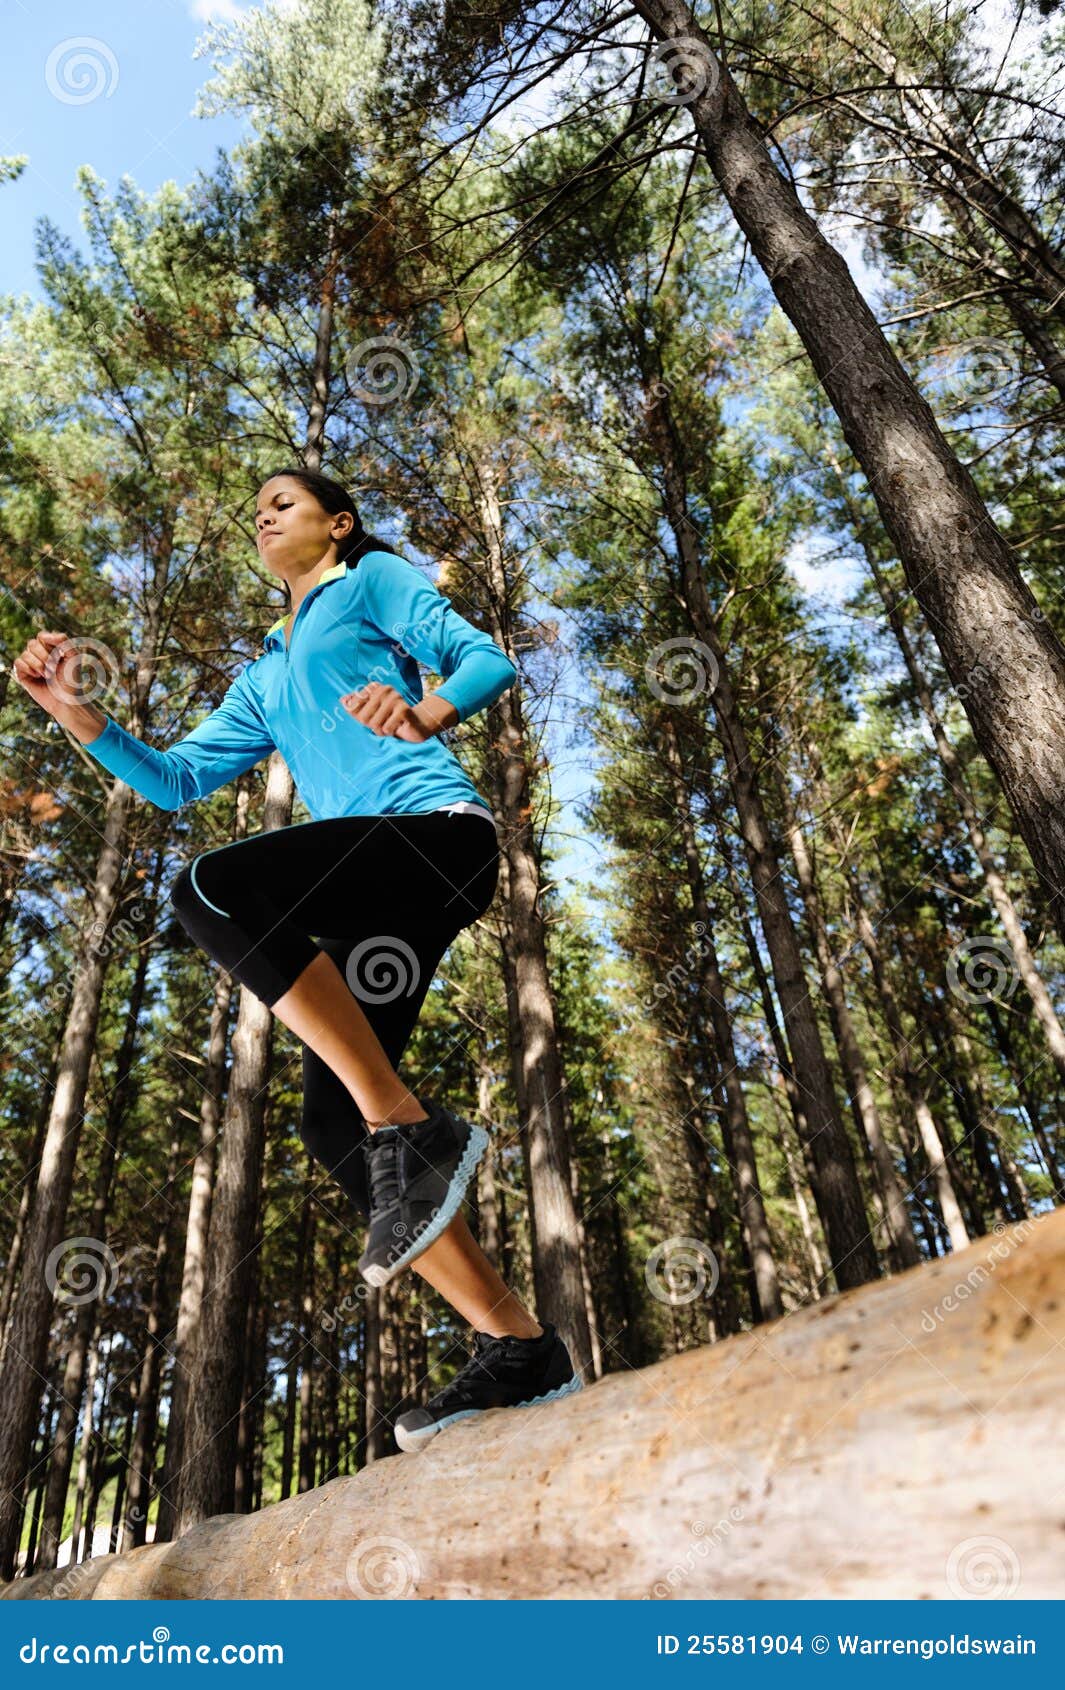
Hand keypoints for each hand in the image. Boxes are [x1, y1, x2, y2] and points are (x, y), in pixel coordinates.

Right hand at [11, 630, 105, 738]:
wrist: (66, 700)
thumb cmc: (71, 680)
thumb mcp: (73, 657)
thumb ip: (63, 640)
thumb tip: (44, 636)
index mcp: (51, 648)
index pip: (42, 636)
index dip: (48, 643)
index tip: (59, 655)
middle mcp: (39, 655)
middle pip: (32, 644)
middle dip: (45, 657)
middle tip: (53, 669)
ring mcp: (30, 664)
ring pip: (25, 654)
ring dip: (38, 665)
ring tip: (47, 675)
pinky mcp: (22, 674)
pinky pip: (18, 662)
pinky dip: (29, 669)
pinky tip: (37, 677)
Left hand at [339, 682, 457, 742]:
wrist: (415, 726)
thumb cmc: (388, 720)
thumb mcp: (368, 715)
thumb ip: (354, 708)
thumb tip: (343, 700)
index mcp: (374, 688)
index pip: (352, 706)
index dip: (358, 718)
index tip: (370, 718)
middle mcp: (384, 689)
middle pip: (362, 717)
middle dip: (371, 726)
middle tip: (381, 724)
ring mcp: (395, 698)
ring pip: (374, 723)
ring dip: (380, 731)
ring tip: (389, 726)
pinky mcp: (404, 709)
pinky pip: (386, 727)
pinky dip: (389, 732)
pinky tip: (396, 728)